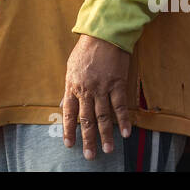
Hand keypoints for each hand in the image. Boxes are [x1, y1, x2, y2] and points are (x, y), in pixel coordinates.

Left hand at [61, 34, 132, 159]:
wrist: (103, 33)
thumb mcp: (71, 67)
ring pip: (103, 116)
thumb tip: (64, 104)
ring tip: (108, 150)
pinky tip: (125, 133)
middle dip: (88, 139)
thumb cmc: (86, 50)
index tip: (69, 144)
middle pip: (86, 119)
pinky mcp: (117, 83)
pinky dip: (123, 120)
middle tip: (89, 156)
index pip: (69, 113)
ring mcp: (102, 87)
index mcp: (72, 85)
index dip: (69, 130)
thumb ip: (69, 88)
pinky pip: (120, 106)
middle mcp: (86, 89)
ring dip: (106, 135)